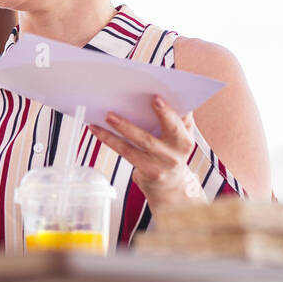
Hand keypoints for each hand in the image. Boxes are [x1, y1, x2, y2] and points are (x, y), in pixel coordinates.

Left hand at [88, 95, 204, 207]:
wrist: (170, 187)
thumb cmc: (171, 155)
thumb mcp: (181, 139)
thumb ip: (178, 120)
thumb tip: (169, 94)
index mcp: (185, 139)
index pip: (180, 121)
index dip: (169, 110)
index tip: (157, 97)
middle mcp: (176, 151)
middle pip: (166, 130)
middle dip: (157, 115)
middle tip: (148, 100)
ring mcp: (161, 162)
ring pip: (140, 140)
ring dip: (123, 126)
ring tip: (108, 115)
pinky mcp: (146, 170)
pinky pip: (125, 151)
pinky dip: (109, 138)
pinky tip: (97, 129)